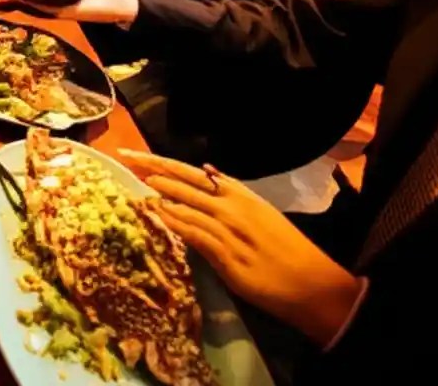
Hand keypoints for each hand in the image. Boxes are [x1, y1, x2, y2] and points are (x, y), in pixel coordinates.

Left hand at [116, 149, 364, 346]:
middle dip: (153, 169)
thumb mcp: (261, 210)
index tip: (139, 156)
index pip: (194, 172)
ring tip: (138, 183)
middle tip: (127, 159)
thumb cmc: (286, 248)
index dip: (164, 163)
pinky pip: (195, 234)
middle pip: (186, 181)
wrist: (311, 282)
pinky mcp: (226, 255)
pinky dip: (176, 222)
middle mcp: (232, 207)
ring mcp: (229, 230)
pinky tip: (158, 215)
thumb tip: (207, 169)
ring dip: (162, 193)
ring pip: (188, 205)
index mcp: (240, 195)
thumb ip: (233, 191)